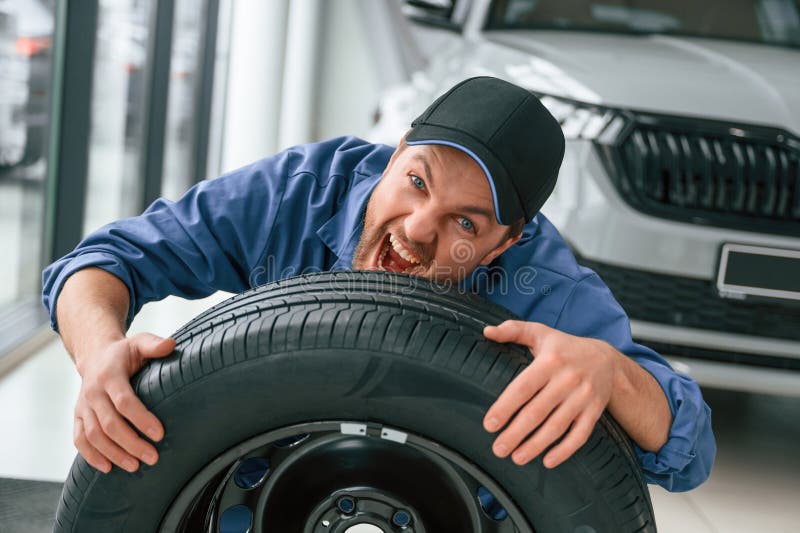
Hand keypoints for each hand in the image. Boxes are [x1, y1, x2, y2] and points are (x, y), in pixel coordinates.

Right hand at [73, 333, 175, 472]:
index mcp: (109, 375)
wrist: (95, 355)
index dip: (141, 419)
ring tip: (135, 466)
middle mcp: (93, 392)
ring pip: (94, 436)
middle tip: (152, 457)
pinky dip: (91, 456)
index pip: (124, 402)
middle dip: (131, 443)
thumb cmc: (124, 352)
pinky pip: (79, 439)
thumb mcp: (139, 342)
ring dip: (113, 453)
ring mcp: (83, 406)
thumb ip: (154, 345)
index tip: (159, 434)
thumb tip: (171, 345)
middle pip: (109, 424)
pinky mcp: (78, 416)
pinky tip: (108, 468)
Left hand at [482, 320, 617, 468]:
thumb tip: (487, 332)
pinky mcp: (594, 412)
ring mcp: (583, 397)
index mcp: (550, 361)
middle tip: (498, 449)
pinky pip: (580, 435)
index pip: (523, 387)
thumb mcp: (540, 333)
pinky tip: (548, 461)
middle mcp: (568, 379)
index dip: (505, 407)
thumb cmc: (565, 348)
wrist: (607, 360)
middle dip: (516, 433)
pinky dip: (565, 450)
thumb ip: (513, 330)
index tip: (489, 425)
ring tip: (517, 458)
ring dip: (536, 445)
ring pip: (557, 426)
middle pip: (538, 411)